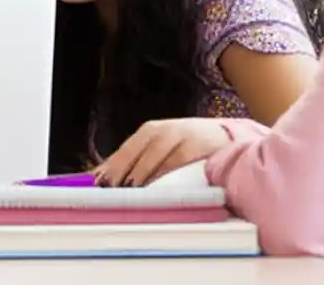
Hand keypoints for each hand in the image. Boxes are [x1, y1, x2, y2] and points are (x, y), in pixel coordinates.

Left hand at [95, 118, 230, 186]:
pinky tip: (157, 187)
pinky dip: (164, 174)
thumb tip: (99, 177)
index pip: (124, 151)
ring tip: (127, 192)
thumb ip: (134, 163)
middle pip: (134, 152)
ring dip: (139, 174)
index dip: (109, 168)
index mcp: (149, 132)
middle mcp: (162, 131)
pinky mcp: (197, 144)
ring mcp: (180, 136)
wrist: (227, 137)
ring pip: (153, 156)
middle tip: (109, 192)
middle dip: (120, 172)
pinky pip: (176, 161)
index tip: (96, 185)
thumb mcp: (160, 150)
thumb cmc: (188, 147)